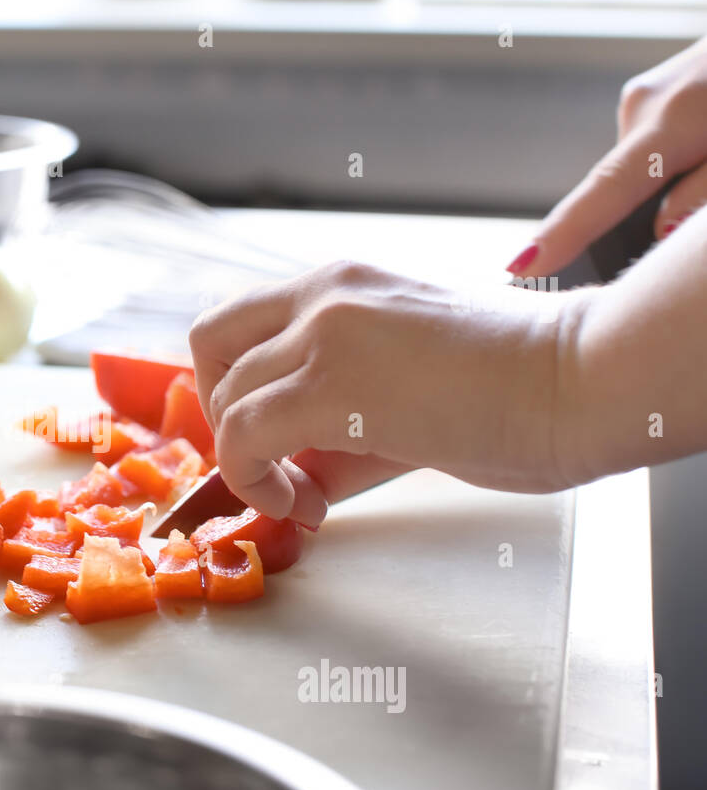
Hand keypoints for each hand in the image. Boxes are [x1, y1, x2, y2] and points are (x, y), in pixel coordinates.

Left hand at [190, 261, 588, 520]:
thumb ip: (340, 430)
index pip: (241, 320)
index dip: (232, 385)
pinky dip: (254, 480)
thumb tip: (298, 481)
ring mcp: (323, 332)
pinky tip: (303, 504)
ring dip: (244, 461)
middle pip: (210, 340)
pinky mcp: (331, 384)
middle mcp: (322, 294)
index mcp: (340, 284)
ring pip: (225, 397)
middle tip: (262, 460)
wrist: (579, 382)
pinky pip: (244, 437)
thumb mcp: (405, 392)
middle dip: (219, 410)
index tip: (265, 438)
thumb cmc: (517, 388)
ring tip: (298, 497)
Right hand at [510, 37, 706, 277]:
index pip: (603, 192)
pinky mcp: (666, 85)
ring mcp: (651, 91)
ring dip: (672, 185)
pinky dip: (679, 161)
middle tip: (680, 235)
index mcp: (671, 121)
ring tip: (706, 173)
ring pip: (644, 167)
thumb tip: (659, 231)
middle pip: (623, 187)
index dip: (564, 234)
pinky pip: (658, 143)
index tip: (520, 266)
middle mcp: (644, 104)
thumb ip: (706, 194)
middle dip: (643, 219)